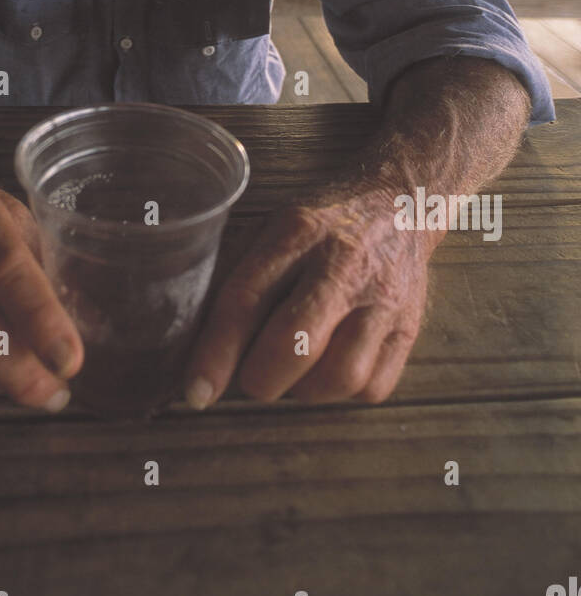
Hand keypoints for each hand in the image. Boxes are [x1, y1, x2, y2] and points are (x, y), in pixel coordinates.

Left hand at [182, 191, 429, 407]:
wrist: (399, 204)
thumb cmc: (319, 228)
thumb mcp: (268, 232)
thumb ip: (229, 281)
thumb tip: (186, 348)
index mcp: (295, 232)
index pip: (246, 298)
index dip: (216, 352)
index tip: (197, 391)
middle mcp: (342, 263)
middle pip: (296, 343)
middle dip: (262, 377)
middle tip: (254, 376)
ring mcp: (381, 297)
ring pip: (340, 376)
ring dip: (307, 388)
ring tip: (299, 366)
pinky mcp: (409, 327)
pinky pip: (372, 388)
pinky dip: (345, 390)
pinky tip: (333, 363)